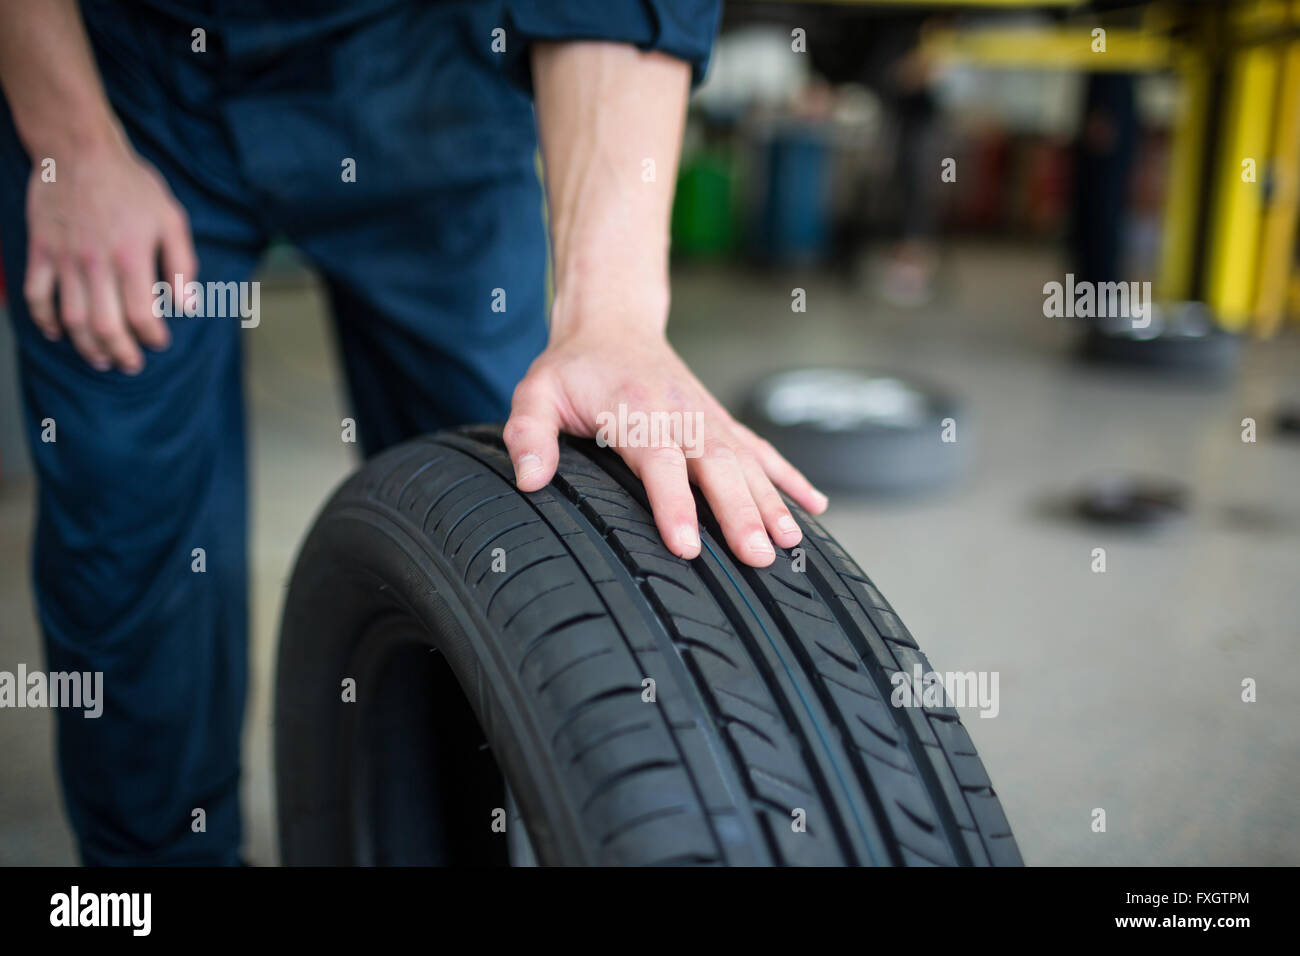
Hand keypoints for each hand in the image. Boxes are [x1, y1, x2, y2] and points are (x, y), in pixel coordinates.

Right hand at [23, 125, 195, 372]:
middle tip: (131, 365)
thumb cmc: (132, 184)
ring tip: (101, 360)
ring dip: (87, 346)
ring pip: (72, 318)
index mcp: (131, 257)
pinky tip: (59, 333)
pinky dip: (45, 320)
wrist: (79, 149)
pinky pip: (37, 295)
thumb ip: (182, 265)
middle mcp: (96, 263)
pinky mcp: (41, 250)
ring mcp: (64, 259)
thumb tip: (187, 307)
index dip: (152, 337)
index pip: (141, 315)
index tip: (160, 342)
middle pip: (105, 326)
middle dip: (121, 353)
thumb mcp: (171, 219)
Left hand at [503, 321, 827, 567]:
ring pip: (747, 462)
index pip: (659, 463)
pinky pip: (762, 451)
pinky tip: (814, 508)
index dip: (675, 505)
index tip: (688, 545)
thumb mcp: (536, 392)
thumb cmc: (573, 368)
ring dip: (771, 502)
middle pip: (716, 466)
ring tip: (790, 544)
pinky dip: (789, 478)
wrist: (613, 324)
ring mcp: (707, 417)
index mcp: (635, 411)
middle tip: (758, 557)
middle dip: (740, 513)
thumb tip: (529, 480)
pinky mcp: (721, 422)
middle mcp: (680, 413)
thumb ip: (528, 433)